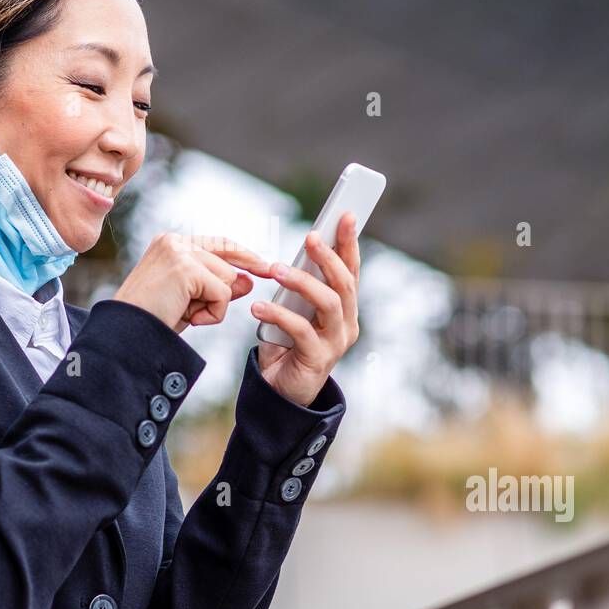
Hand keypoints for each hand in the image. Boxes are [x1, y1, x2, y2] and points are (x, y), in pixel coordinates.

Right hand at [113, 233, 275, 333]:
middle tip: (212, 301)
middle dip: (223, 291)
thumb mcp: (190, 301)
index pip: (218, 244)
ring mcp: (179, 252)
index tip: (263, 267)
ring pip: (227, 278)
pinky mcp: (186, 268)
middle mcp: (174, 241)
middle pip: (227, 262)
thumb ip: (218, 286)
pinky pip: (222, 293)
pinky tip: (190, 318)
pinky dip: (213, 313)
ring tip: (185, 314)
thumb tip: (249, 279)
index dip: (243, 256)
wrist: (125, 335)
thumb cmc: (153, 320)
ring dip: (213, 305)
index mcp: (171, 244)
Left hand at [251, 211, 360, 405]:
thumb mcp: (293, 311)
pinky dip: (279, 316)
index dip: (349, 242)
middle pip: (345, 284)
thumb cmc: (286, 346)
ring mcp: (336, 343)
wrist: (279, 392)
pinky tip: (258, 309)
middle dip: (330, 257)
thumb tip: (290, 259)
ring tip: (276, 270)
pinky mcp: (318, 359)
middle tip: (311, 237)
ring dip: (303, 282)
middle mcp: (347, 324)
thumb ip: (297, 291)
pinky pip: (301, 331)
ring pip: (328, 303)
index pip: (350, 270)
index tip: (345, 215)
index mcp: (344, 309)